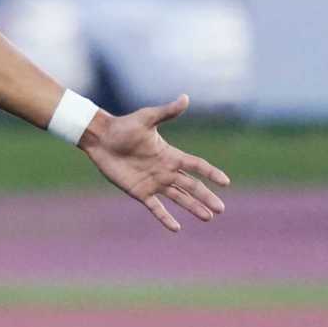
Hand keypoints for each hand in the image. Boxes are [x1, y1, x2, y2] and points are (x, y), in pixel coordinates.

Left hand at [80, 94, 230, 232]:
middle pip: (191, 186)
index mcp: (170, 154)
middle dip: (206, 197)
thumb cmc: (124, 126)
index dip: (211, 173)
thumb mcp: (147, 118)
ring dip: (193, 208)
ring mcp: (153, 183)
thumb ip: (167, 112)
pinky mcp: (139, 192)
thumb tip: (186, 98)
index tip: (226, 182)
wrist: (101, 138)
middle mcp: (165, 171)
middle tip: (220, 209)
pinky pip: (155, 208)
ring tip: (208, 217)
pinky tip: (176, 228)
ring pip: (178, 198)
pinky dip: (165, 218)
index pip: (196, 165)